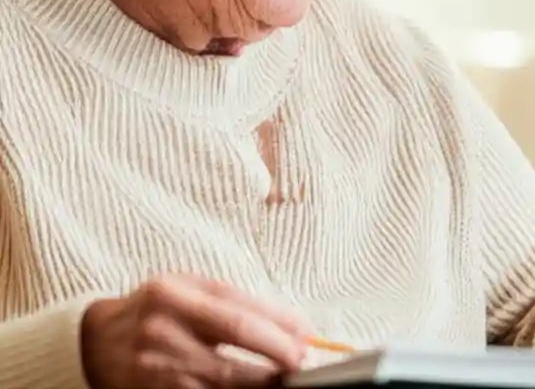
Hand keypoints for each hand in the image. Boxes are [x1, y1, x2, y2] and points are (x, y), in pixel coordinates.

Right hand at [80, 274, 310, 388]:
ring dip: (262, 382)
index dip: (280, 327)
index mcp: (174, 295)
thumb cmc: (156, 310)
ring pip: (224, 384)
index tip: (308, 335)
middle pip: (235, 349)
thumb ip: (235, 300)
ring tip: (285, 377)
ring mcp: (156, 369)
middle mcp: (163, 331)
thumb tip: (295, 324)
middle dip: (278, 357)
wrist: (94, 343)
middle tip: (304, 361)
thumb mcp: (188, 289)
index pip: (239, 314)